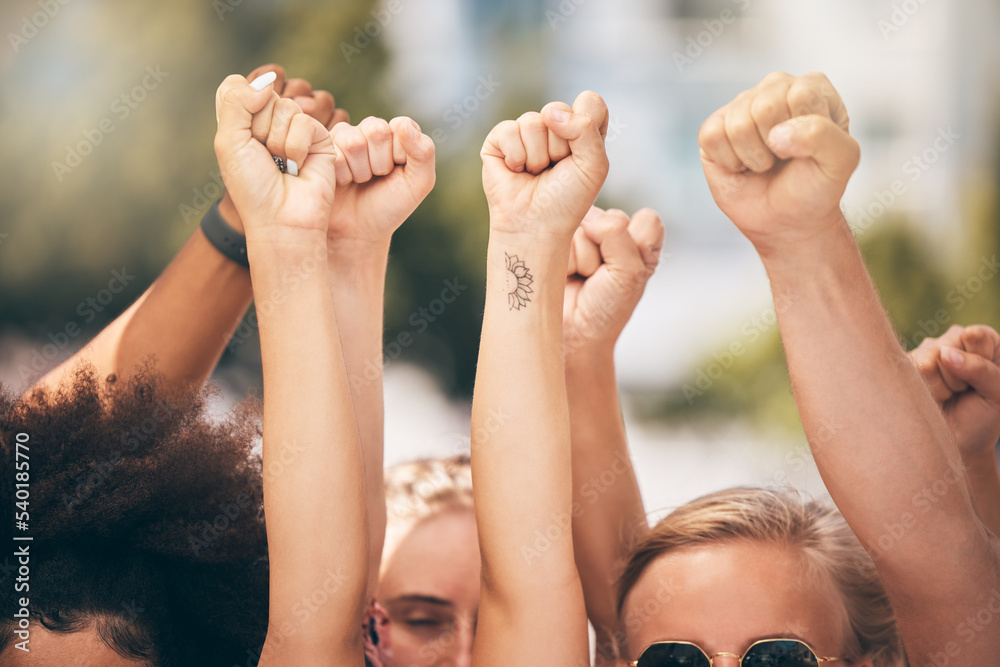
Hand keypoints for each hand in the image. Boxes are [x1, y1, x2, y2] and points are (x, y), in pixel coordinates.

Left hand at [214, 73, 336, 245]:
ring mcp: (297, 129)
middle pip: (263, 95)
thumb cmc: (253, 188)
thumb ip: (236, 100)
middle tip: (265, 158)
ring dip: (279, 142)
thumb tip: (267, 81)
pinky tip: (299, 167)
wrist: (282, 219)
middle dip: (259, 129)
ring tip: (283, 166)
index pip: (238, 87)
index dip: (239, 111)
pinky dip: (297, 147)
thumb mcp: (229, 141)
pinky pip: (305, 122)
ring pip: (286, 107)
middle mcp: (271, 122)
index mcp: (244, 121)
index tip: (241, 143)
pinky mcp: (320, 137)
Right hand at [327, 116, 435, 247]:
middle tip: (376, 178)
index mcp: (397, 133)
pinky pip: (334, 154)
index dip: (399, 154)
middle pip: (376, 130)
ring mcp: (344, 136)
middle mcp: (370, 129)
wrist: (358, 231)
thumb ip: (423, 152)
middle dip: (379, 163)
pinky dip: (342, 176)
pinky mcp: (322, 147)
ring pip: (353, 141)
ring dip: (360, 170)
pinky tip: (343, 182)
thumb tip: (404, 123)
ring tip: (359, 181)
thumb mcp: (419, 183)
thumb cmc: (390, 206)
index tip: (397, 172)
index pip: (400, 126)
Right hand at [481, 91, 609, 240]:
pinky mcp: (499, 139)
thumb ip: (586, 128)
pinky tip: (516, 171)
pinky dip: (516, 156)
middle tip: (555, 169)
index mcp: (580, 130)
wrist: (536, 226)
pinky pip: (509, 129)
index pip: (590, 102)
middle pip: (559, 109)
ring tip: (535, 173)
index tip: (581, 155)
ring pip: (533, 121)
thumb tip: (548, 112)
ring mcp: (525, 132)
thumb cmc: (567, 201)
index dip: (586, 126)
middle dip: (559, 146)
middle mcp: (553, 127)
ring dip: (537, 156)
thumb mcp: (594, 165)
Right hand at [563, 206, 662, 354]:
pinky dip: (564, 260)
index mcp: (641, 239)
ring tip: (581, 276)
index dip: (636, 243)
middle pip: (612, 218)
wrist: (572, 334)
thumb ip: (618, 236)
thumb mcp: (628, 274)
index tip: (625, 270)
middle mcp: (614, 232)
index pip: (646, 219)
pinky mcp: (557, 238)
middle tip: (599, 276)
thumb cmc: (606, 309)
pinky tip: (565, 273)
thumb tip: (587, 217)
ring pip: (584, 226)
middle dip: (604, 251)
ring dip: (582, 258)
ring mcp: (584, 233)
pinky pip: (559, 235)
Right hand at [698, 72, 859, 254]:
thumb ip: (824, 137)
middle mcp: (774, 88)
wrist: (786, 221)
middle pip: (764, 107)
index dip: (803, 132)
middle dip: (774, 146)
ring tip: (764, 164)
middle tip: (782, 159)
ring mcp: (740, 106)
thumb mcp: (841, 163)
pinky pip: (711, 136)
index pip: (800, 96)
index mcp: (810, 88)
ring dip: (752, 157)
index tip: (809, 151)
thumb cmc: (814, 187)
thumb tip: (776, 134)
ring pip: (737, 125)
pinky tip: (741, 166)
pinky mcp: (713, 128)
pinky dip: (728, 161)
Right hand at [910, 324, 999, 459]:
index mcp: (983, 341)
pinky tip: (928, 395)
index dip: (979, 359)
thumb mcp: (997, 394)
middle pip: (949, 345)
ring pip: (928, 359)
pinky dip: (923, 391)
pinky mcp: (905, 365)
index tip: (984, 379)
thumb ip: (980, 369)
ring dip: (940, 386)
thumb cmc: (982, 417)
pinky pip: (909, 370)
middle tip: (963, 391)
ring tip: (947, 395)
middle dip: (958, 376)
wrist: (954, 442)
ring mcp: (926, 351)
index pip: (976, 335)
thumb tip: (944, 353)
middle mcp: (953, 340)